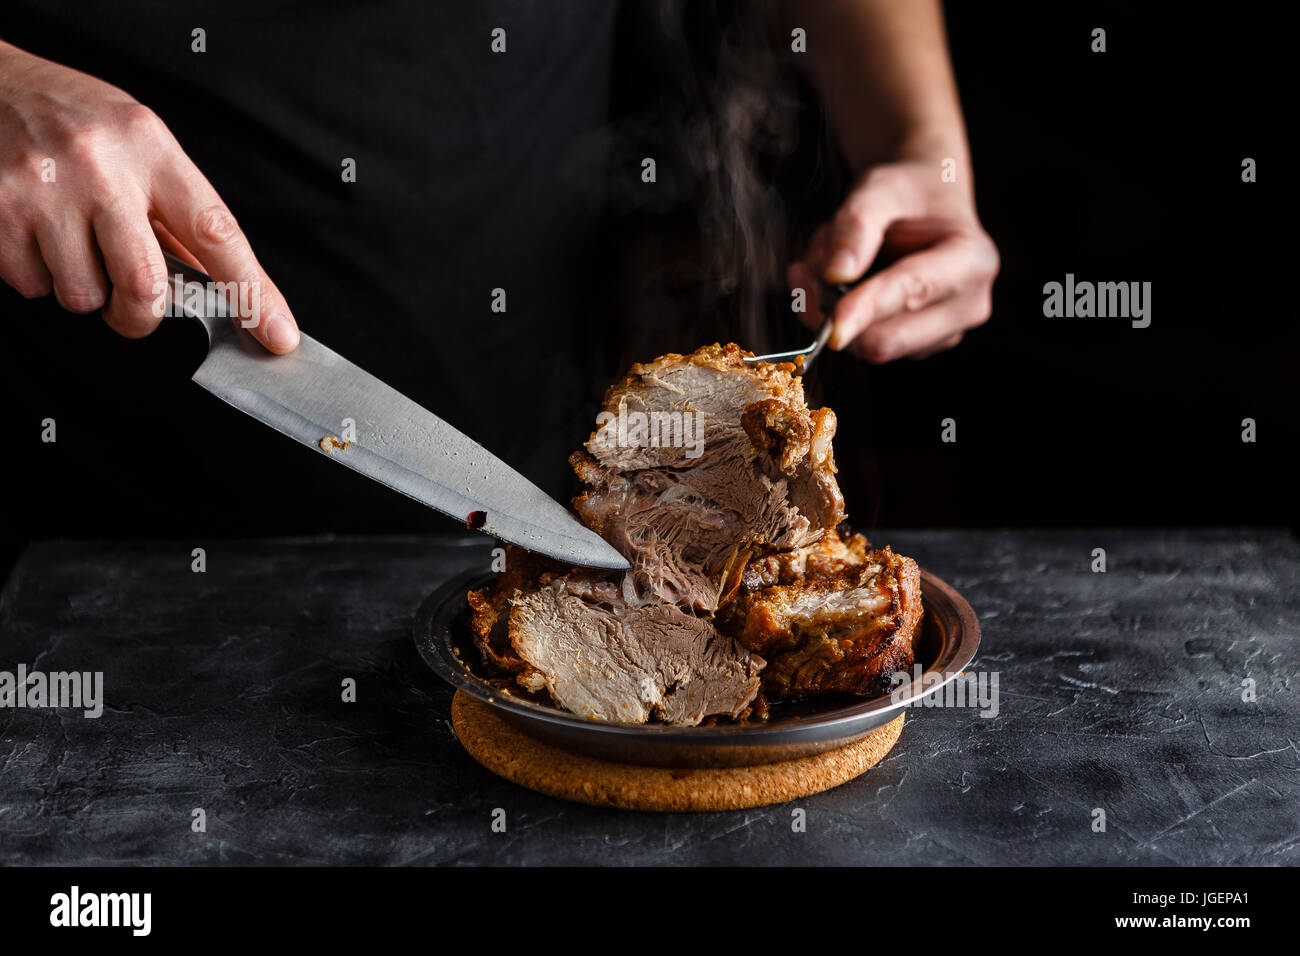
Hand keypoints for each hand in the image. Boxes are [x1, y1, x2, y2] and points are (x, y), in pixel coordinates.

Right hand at [0, 41, 297, 351]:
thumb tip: (221, 285)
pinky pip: (32, 286)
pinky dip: (39, 278)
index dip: (253, 292)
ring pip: (83, 296)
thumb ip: (177, 213)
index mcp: (150, 149)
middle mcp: (100, 168)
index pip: (216, 231)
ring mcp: (43, 190)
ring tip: (72, 245)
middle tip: (135, 309)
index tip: (277, 335)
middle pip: (144, 284)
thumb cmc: (75, 119)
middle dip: (142, 316)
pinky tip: (36, 236)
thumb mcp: (139, 146)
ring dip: (85, 292)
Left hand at [788, 158, 997, 361]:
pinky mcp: (919, 347)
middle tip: (803, 270)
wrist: (924, 204)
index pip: (912, 294)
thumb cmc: (906, 194)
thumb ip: (856, 227)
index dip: (867, 310)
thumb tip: (835, 275)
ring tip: (835, 262)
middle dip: (836, 311)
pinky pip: (865, 345)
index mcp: (972, 261)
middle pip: (887, 340)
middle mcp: (969, 305)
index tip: (832, 324)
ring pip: (868, 346)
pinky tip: (846, 284)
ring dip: (834, 310)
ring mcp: (945, 333)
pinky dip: (841, 318)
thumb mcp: (879, 189)